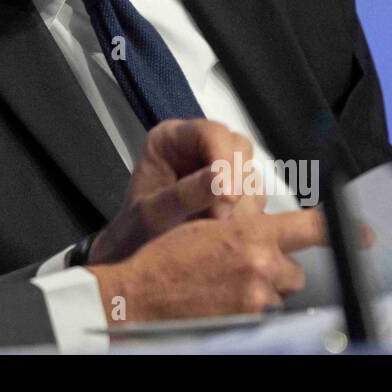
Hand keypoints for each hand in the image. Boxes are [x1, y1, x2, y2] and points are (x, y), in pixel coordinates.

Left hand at [88, 118, 265, 264]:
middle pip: (238, 149)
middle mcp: (198, 147)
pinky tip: (222, 232)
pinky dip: (246, 217)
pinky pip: (256, 199)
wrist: (140, 258)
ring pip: (251, 175)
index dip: (224, 159)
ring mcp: (219, 169)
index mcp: (171, 139)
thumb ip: (185, 195)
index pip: (210, 133)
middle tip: (219, 218)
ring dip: (240, 205)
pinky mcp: (234, 192)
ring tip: (212, 228)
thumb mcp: (153, 215)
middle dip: (234, 186)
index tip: (228, 196)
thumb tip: (222, 180)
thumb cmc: (136, 233)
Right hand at [90, 209, 329, 323]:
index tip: (365, 233)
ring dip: (262, 290)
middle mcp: (261, 266)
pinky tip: (222, 301)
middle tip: (242, 265)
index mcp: (250, 233)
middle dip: (275, 268)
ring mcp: (257, 299)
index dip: (343, 229)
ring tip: (225, 285)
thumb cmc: (166, 258)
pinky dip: (249, 309)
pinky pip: (263, 314)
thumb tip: (271, 232)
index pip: (312, 227)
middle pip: (293, 270)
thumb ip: (244, 227)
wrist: (140, 294)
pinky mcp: (248, 322)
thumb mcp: (205, 225)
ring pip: (278, 294)